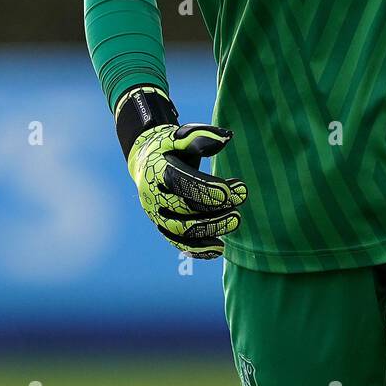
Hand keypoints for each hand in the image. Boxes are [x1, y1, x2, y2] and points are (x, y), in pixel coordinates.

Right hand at [127, 122, 246, 258]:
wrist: (146, 160)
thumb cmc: (169, 146)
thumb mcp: (181, 136)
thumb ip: (201, 136)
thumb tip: (227, 138)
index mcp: (157, 170)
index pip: (181, 182)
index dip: (205, 189)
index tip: (230, 191)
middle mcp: (153, 195)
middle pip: (183, 209)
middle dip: (214, 209)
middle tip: (240, 204)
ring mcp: (156, 214)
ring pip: (181, 230)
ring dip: (210, 229)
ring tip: (236, 220)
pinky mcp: (162, 226)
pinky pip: (178, 242)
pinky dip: (197, 249)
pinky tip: (219, 249)